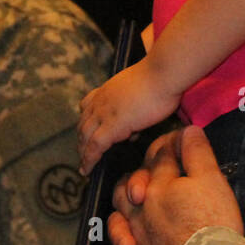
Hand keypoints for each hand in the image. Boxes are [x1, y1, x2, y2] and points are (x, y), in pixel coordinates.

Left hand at [77, 57, 180, 173]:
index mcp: (108, 89)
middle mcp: (101, 100)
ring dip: (82, 152)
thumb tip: (133, 130)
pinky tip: (88, 170)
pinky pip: (94, 147)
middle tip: (83, 153)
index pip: (87, 106)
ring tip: (83, 166)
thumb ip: (134, 108)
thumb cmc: (161, 79)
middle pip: (83, 123)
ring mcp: (104, 113)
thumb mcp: (141, 92)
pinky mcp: (112, 126)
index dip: (86, 121)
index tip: (86, 131)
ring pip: (85, 136)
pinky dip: (89, 160)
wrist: (163, 74)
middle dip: (81, 139)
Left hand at [107, 126, 243, 244]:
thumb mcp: (212, 180)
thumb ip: (197, 153)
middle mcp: (140, 212)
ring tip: (131, 213)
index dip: (169, 146)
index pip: (159, 157)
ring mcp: (138, 241)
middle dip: (134, 180)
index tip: (179, 143)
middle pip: (126, 189)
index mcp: (158, 186)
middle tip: (146, 181)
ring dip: (121, 215)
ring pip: (117, 222)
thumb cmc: (212, 225)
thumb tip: (189, 130)